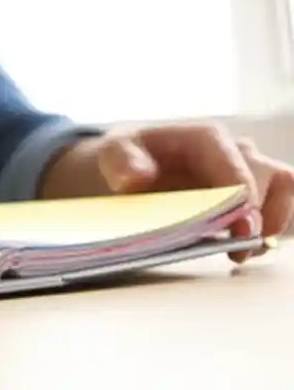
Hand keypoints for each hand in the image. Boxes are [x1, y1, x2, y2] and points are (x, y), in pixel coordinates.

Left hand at [41, 124, 293, 262]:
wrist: (130, 171)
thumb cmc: (127, 157)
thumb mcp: (113, 152)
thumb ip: (121, 162)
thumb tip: (138, 179)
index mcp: (204, 138)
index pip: (235, 159)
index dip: (241, 190)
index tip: (238, 220)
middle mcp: (233, 152)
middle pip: (267, 175)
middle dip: (258, 211)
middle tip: (238, 243)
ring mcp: (245, 174)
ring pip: (280, 189)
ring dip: (270, 221)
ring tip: (241, 251)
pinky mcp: (247, 198)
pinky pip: (274, 210)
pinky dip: (264, 231)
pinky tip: (238, 251)